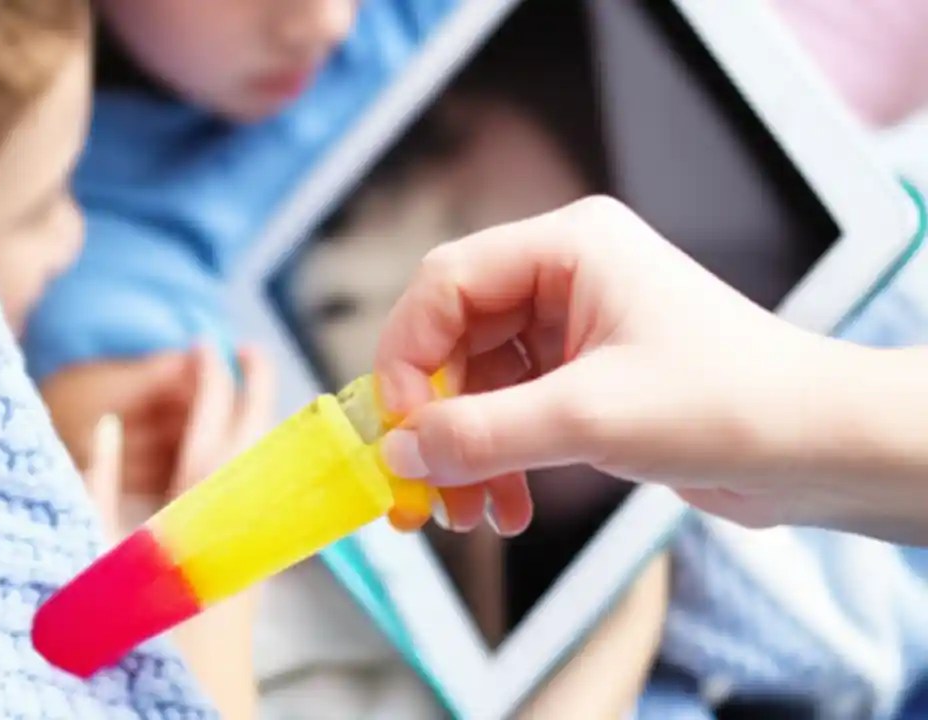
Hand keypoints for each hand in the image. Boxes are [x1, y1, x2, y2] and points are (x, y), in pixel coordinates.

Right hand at [66, 345, 269, 717]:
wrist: (196, 686)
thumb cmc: (133, 625)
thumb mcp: (98, 550)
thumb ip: (97, 483)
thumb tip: (103, 425)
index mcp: (195, 502)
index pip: (211, 422)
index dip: (211, 379)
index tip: (207, 345)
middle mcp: (234, 512)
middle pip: (252, 433)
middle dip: (254, 387)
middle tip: (251, 351)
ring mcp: (251, 532)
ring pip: (263, 460)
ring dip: (257, 421)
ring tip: (251, 391)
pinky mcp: (256, 554)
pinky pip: (263, 489)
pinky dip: (258, 459)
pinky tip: (253, 455)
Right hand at [375, 197, 869, 535]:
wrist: (820, 449)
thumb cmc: (729, 405)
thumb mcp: (588, 420)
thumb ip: (480, 435)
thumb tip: (398, 454)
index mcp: (568, 246)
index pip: (445, 283)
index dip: (407, 357)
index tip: (401, 431)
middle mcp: (563, 275)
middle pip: (453, 339)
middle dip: (436, 420)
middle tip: (423, 488)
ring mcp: (572, 326)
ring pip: (477, 384)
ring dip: (465, 452)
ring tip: (470, 515)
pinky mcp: (584, 375)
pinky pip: (511, 412)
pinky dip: (499, 460)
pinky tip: (506, 507)